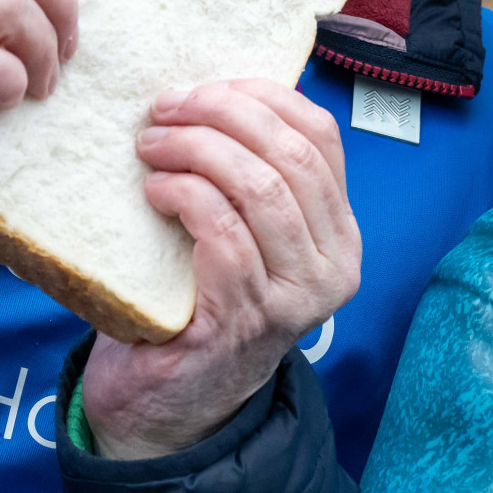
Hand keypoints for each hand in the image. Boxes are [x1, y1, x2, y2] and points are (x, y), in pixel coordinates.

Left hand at [77, 80, 360, 460]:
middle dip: (222, 113)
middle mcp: (333, 267)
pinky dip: (184, 194)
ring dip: (196, 150)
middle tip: (165, 108)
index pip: (322, 136)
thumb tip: (216, 92)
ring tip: (152, 146)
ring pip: (260, 187)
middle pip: (291, 154)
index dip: (262, 96)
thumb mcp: (248, 235)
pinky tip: (155, 191)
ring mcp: (294, 298)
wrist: (169, 406)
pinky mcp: (246, 319)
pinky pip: (221, 230)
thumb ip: (253, 178)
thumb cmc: (200, 302)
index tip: (205, 86)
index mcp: (341, 235)